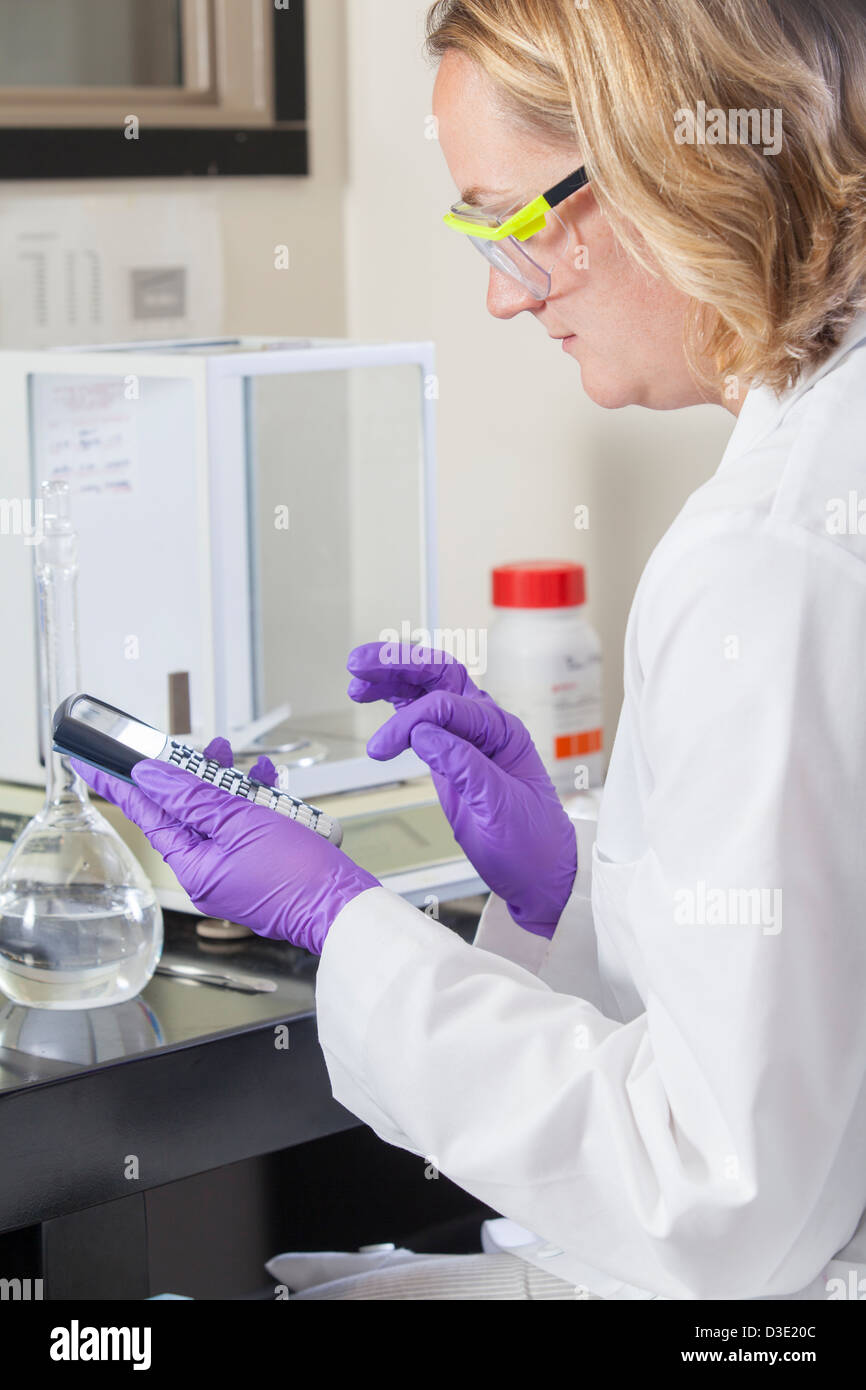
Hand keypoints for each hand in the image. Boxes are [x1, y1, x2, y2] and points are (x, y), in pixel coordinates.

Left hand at [71, 737, 378, 953]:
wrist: (342, 906)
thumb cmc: (297, 871)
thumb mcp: (241, 822)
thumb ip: (194, 797)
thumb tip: (151, 776)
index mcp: (193, 865)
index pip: (146, 815)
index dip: (118, 783)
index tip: (91, 761)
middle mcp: (207, 871)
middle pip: (183, 812)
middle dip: (189, 775)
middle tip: (189, 746)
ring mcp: (233, 870)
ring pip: (217, 816)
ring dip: (225, 783)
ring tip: (232, 753)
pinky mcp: (258, 866)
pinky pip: (243, 827)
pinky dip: (252, 801)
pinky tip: (268, 779)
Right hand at [347, 643, 576, 937]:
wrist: (539, 872)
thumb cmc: (530, 842)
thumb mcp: (500, 807)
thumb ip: (464, 766)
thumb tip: (424, 734)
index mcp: (502, 731)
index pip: (448, 706)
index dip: (410, 721)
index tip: (381, 748)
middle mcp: (485, 726)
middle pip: (439, 676)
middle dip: (399, 665)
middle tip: (359, 667)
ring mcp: (467, 738)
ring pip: (427, 691)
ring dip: (392, 679)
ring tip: (356, 681)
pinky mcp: (451, 754)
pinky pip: (422, 717)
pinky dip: (397, 705)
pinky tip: (376, 700)